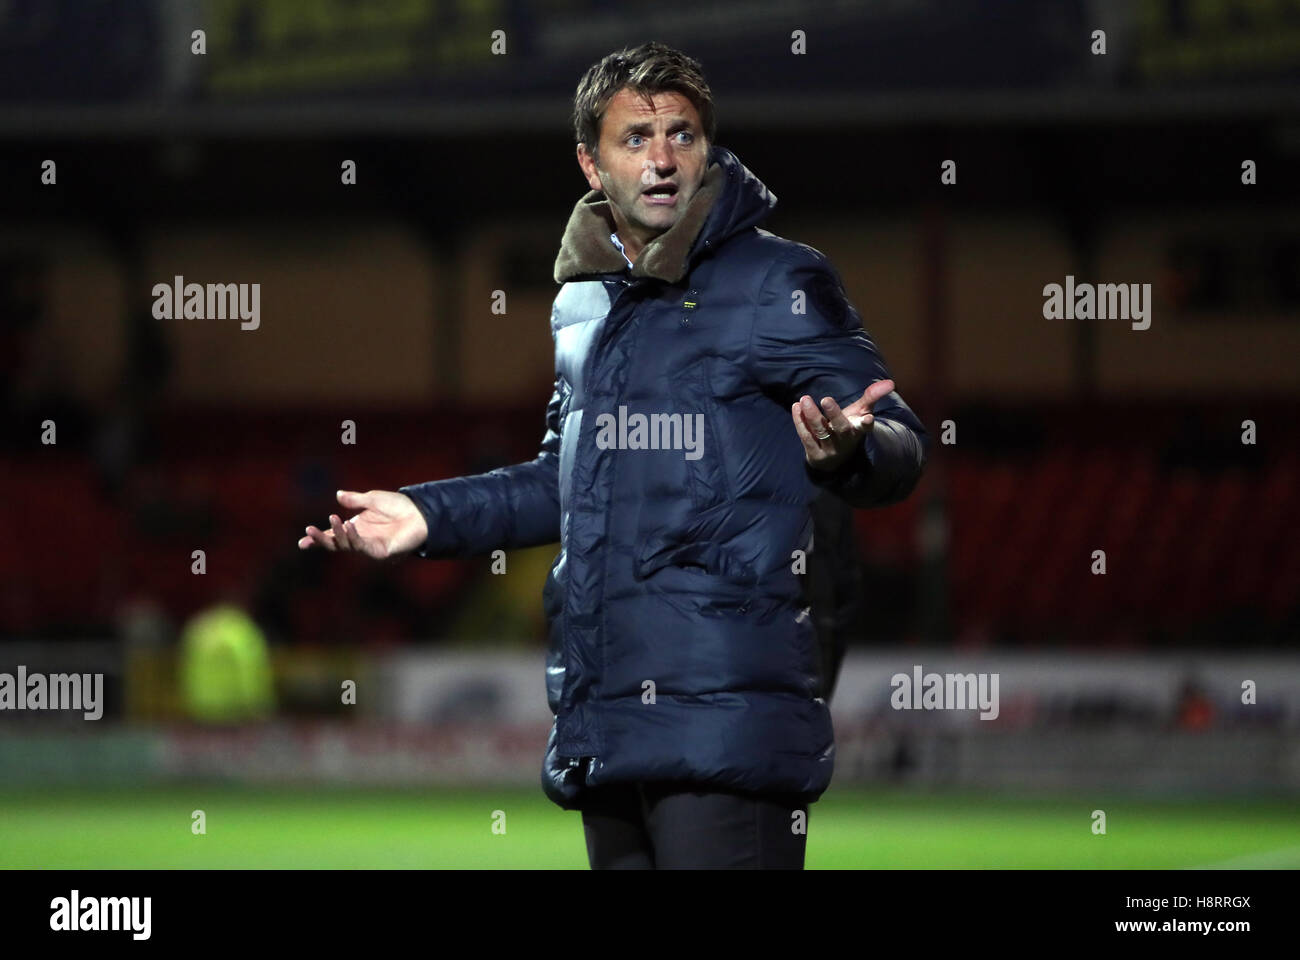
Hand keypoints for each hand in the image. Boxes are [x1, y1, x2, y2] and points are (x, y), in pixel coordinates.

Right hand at [298, 489, 427, 558]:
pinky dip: (353, 537)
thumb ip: (355, 499)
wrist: (420, 513)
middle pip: (336, 544)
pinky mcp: (380, 551)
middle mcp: (361, 539)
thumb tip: (338, 495)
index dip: (318, 538)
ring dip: (338, 533)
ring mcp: (369, 546)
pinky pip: (362, 546)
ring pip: (347, 545)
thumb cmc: (399, 506)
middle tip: (308, 534)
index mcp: (357, 527)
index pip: (334, 535)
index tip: (302, 542)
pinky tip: (348, 526)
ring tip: (334, 520)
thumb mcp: (373, 499)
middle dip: (321, 540)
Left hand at [792, 379, 893, 471]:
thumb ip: (872, 396)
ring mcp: (830, 449)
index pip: (865, 428)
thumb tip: (890, 382)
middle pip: (841, 428)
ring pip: (820, 432)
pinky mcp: (815, 454)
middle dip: (834, 414)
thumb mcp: (861, 412)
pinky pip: (806, 437)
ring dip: (812, 415)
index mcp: (858, 431)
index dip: (866, 423)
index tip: (868, 418)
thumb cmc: (849, 427)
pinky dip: (800, 422)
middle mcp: (845, 441)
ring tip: (804, 399)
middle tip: (826, 399)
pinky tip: (796, 407)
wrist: (834, 457)